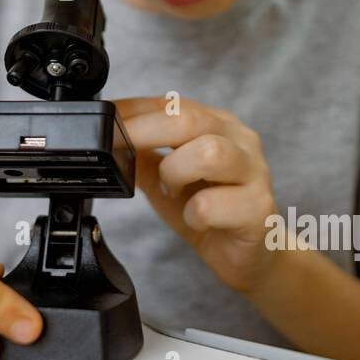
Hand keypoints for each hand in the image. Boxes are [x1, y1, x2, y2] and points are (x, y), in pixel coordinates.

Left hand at [113, 97, 280, 295]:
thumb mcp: (166, 178)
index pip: (172, 103)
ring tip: (171, 190)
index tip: (102, 120)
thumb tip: (108, 140)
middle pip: (189, 119)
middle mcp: (240, 140)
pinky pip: (212, 205)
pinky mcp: (258, 210)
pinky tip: (196, 219)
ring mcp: (254, 172)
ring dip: (175, 173)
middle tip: (118, 149)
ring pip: (207, 153)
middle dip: (144, 132)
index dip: (132, 110)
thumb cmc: (211, 211)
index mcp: (217, 125)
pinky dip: (193, 214)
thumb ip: (142, 156)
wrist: (251, 256)